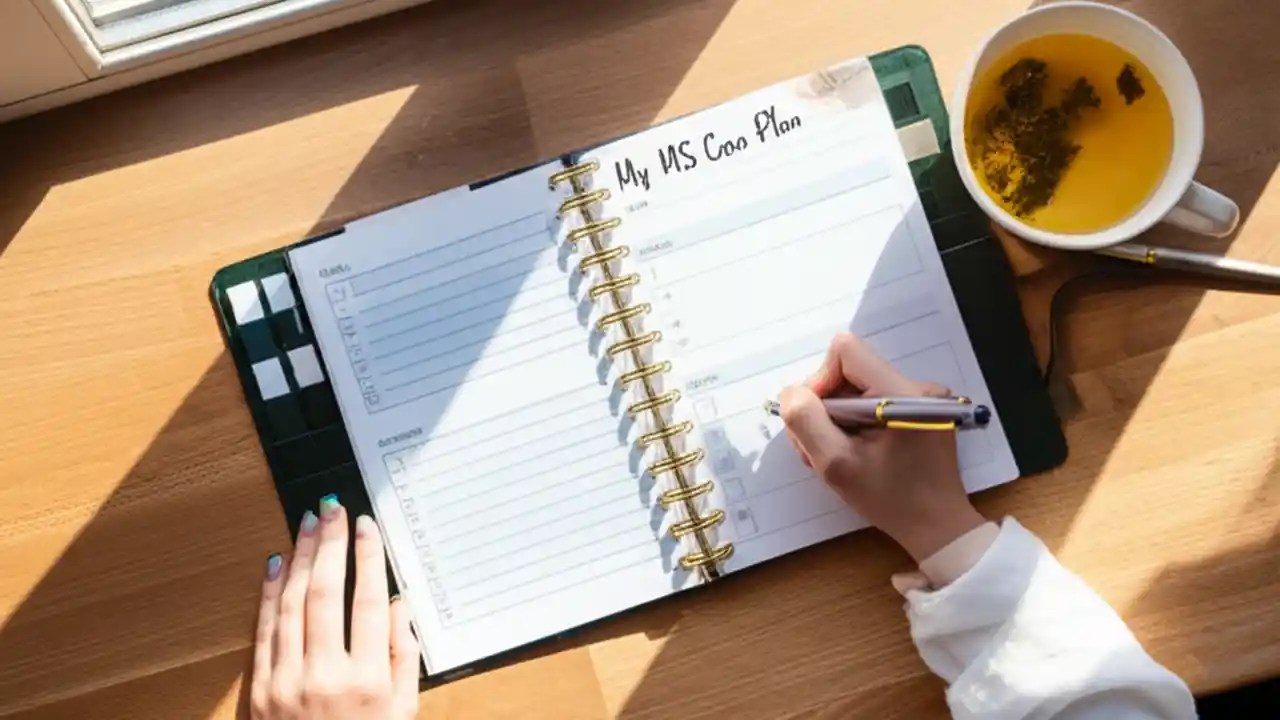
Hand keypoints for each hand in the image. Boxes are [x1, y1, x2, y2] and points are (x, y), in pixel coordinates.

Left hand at [251, 495, 419, 719]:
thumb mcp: (402, 715)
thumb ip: (405, 661)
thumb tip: (402, 608)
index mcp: (368, 682)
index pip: (369, 603)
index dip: (368, 559)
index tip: (367, 527)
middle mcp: (326, 677)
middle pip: (326, 594)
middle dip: (330, 545)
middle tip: (333, 509)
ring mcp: (286, 683)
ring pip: (291, 605)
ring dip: (298, 558)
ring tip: (307, 525)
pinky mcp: (260, 691)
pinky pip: (263, 631)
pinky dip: (267, 594)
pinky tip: (274, 564)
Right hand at [779, 333, 985, 561]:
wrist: (938, 527)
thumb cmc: (890, 500)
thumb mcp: (836, 464)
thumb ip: (805, 421)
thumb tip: (793, 393)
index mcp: (900, 392)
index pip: (845, 351)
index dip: (820, 380)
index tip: (817, 420)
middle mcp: (916, 386)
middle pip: (849, 372)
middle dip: (825, 408)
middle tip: (820, 450)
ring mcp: (921, 398)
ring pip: (858, 389)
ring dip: (837, 420)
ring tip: (839, 457)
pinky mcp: (920, 411)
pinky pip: (873, 402)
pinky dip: (856, 425)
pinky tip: (856, 454)